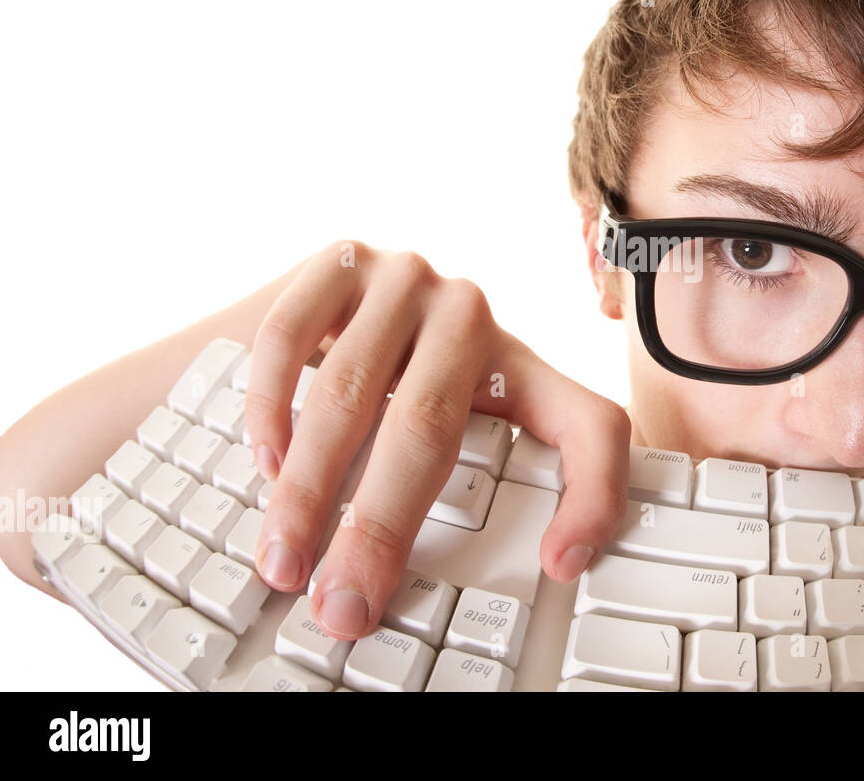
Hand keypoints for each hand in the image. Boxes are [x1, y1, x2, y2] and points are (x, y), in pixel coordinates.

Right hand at [243, 239, 628, 639]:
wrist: (337, 302)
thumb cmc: (404, 385)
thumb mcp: (461, 426)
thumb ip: (474, 490)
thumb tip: (494, 580)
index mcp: (523, 366)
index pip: (590, 424)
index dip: (594, 496)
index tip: (561, 565)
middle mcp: (470, 315)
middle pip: (428, 428)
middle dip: (379, 528)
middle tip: (343, 603)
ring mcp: (406, 279)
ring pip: (350, 391)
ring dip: (307, 488)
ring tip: (286, 555)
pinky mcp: (342, 259)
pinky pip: (294, 341)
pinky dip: (273, 410)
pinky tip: (269, 461)